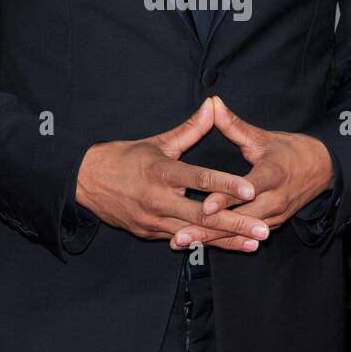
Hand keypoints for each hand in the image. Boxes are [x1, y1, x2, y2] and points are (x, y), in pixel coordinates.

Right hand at [75, 98, 270, 251]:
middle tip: (264, 230)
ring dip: (227, 240)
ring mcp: (153, 221)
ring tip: (254, 243)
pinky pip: (182, 240)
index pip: (199, 179)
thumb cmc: (125, 158)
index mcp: (161, 173)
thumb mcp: (158, 142)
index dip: (226, 185)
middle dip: (236, 225)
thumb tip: (213, 105)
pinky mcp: (149, 233)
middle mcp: (158, 200)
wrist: (86, 182)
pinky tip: (230, 246)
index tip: (251, 190)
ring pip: (195, 234)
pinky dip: (206, 243)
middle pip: (202, 216)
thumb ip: (190, 128)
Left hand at [167, 95, 333, 250]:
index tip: (205, 207)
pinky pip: (245, 236)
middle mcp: (275, 199)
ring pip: (240, 231)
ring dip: (212, 238)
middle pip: (239, 218)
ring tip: (184, 243)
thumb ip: (234, 124)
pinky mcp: (272, 225)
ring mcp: (275, 215)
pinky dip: (224, 240)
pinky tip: (201, 246)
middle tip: (181, 236)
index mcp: (272, 174)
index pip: (247, 189)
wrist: (322, 169)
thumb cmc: (290, 151)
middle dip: (209, 228)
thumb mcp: (263, 137)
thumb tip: (213, 103)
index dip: (226, 198)